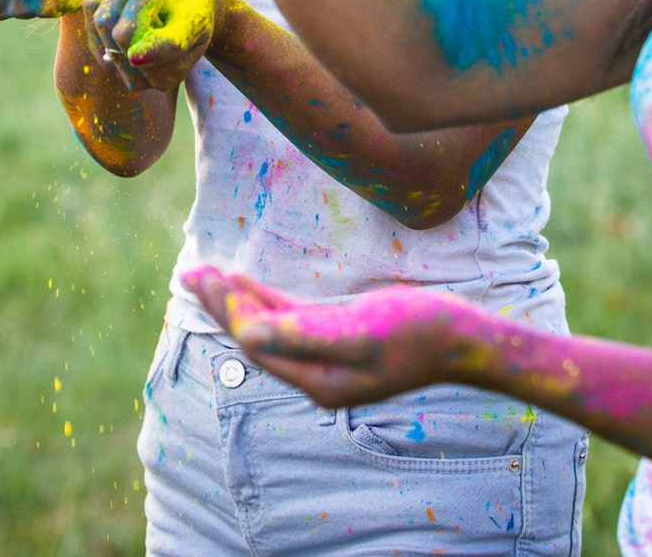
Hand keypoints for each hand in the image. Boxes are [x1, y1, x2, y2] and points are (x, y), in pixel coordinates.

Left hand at [83, 0, 222, 92]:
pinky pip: (92, 4)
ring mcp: (113, 59)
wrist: (195, 1)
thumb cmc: (198, 9)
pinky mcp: (100, 40)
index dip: (141, 0)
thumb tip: (133, 58)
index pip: (127, 35)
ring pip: (97, 11)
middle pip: (107, 23)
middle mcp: (133, 76)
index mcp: (161, 78)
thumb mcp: (192, 23)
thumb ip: (170, 44)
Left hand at [182, 268, 486, 407]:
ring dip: (238, 300)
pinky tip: (248, 284)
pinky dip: (267, 300)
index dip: (228, 309)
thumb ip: (301, 335)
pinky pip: (292, 319)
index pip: (257, 342)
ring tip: (205, 275)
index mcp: (315, 378)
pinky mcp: (340, 337)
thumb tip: (248, 338)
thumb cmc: (416, 331)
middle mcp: (316, 372)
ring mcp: (328, 355)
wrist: (460, 338)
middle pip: (257, 336)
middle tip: (190, 273)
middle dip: (222, 304)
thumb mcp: (357, 332)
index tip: (204, 277)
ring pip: (271, 325)